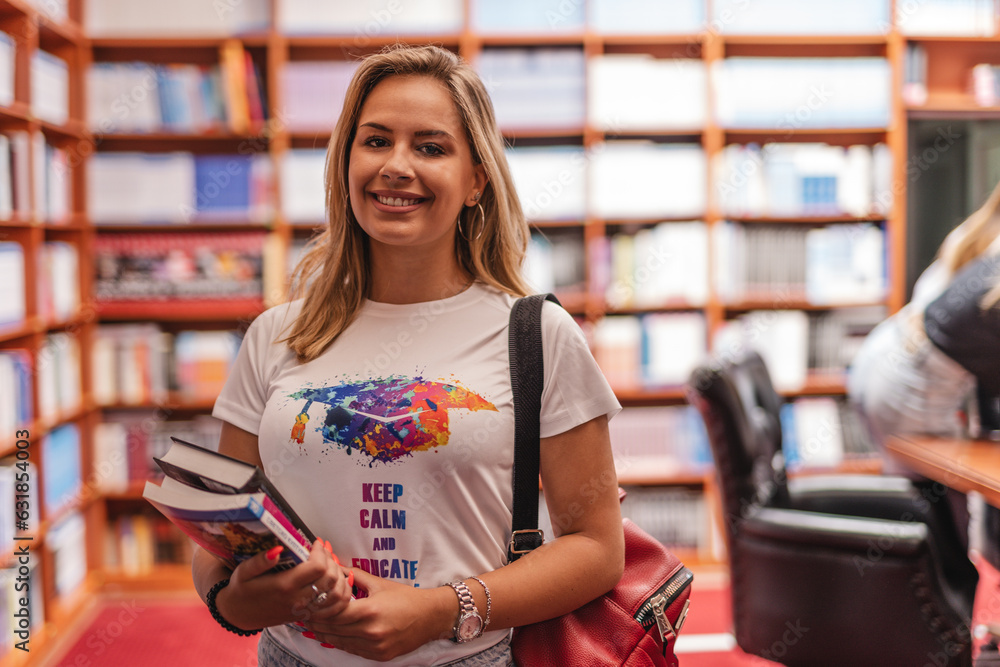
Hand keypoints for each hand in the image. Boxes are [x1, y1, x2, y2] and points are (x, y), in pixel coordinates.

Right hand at [216, 539, 349, 630]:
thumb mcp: (244, 572)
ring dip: (339, 575)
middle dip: (330, 559)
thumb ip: (260, 561)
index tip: (315, 542)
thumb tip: (278, 549)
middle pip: (330, 578)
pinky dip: (341, 593)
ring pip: (336, 593)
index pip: (317, 568)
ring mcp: (304, 610)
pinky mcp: (307, 615)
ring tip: (329, 563)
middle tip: (322, 550)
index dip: (320, 552)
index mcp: (284, 586)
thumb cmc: (242, 590)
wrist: (239, 614)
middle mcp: (297, 600)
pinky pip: (334, 608)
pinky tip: (338, 580)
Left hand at [300, 568, 453, 660]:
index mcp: (369, 611)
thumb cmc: (406, 597)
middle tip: (304, 616)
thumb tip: (335, 567)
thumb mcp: (380, 583)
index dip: (318, 610)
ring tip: (313, 627)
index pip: (333, 613)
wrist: (431, 616)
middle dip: (318, 623)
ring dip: (326, 635)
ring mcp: (375, 646)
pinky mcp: (379, 656)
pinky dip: (342, 642)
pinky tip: (334, 636)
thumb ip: (355, 576)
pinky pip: (353, 650)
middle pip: (333, 630)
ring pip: (341, 642)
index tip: (307, 605)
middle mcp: (371, 632)